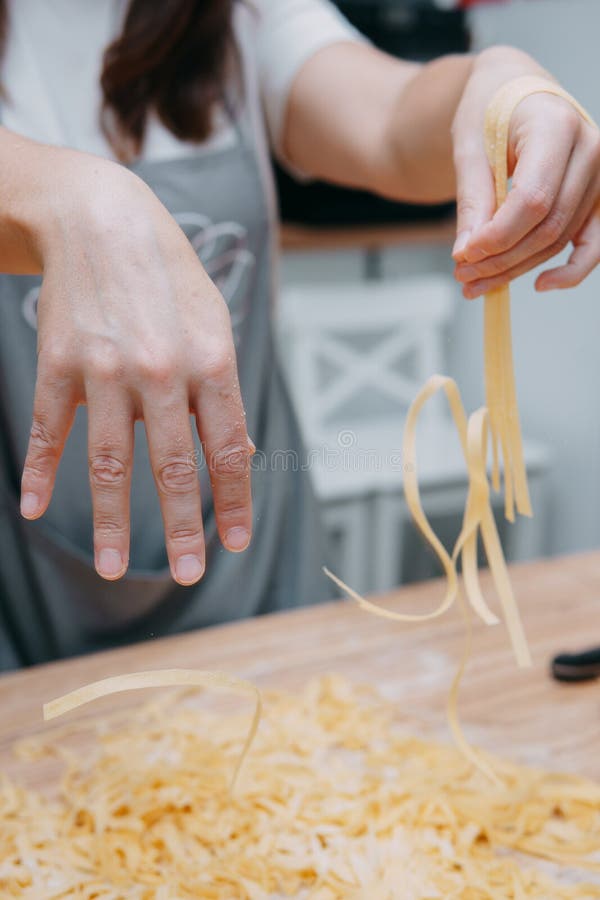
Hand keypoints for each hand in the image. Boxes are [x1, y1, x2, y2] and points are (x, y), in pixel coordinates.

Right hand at [19, 152, 252, 583]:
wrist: (103, 221)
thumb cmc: (171, 281)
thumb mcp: (215, 326)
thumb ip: (223, 393)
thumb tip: (238, 454)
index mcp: (211, 361)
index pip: (227, 449)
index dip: (233, 501)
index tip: (233, 544)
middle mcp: (161, 370)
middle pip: (173, 467)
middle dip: (182, 528)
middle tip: (189, 574)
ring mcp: (106, 368)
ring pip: (108, 463)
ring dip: (112, 522)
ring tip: (114, 568)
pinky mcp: (59, 363)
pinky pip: (49, 429)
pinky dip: (41, 471)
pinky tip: (35, 509)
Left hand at [451, 47, 599, 298]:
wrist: (512, 90)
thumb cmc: (489, 110)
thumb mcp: (468, 146)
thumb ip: (472, 199)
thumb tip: (467, 253)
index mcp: (557, 125)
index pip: (533, 199)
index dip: (497, 235)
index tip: (463, 254)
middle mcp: (590, 149)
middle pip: (548, 225)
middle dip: (502, 259)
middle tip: (462, 275)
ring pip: (561, 240)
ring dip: (518, 268)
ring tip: (476, 282)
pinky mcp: (598, 195)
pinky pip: (593, 243)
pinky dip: (571, 270)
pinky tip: (540, 284)